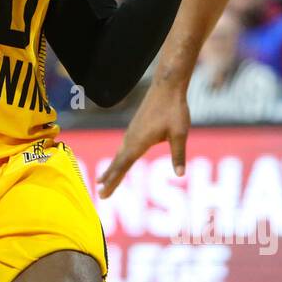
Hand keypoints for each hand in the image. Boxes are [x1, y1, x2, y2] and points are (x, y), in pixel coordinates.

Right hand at [99, 77, 190, 197]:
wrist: (167, 87)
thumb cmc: (174, 109)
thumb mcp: (179, 133)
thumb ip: (178, 155)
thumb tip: (180, 175)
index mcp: (139, 142)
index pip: (123, 166)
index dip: (113, 181)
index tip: (103, 193)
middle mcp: (131, 138)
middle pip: (117, 163)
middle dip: (109, 179)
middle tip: (101, 195)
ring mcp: (132, 132)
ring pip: (119, 155)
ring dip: (111, 169)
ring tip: (102, 181)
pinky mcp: (135, 127)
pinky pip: (123, 147)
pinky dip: (118, 158)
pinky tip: (118, 162)